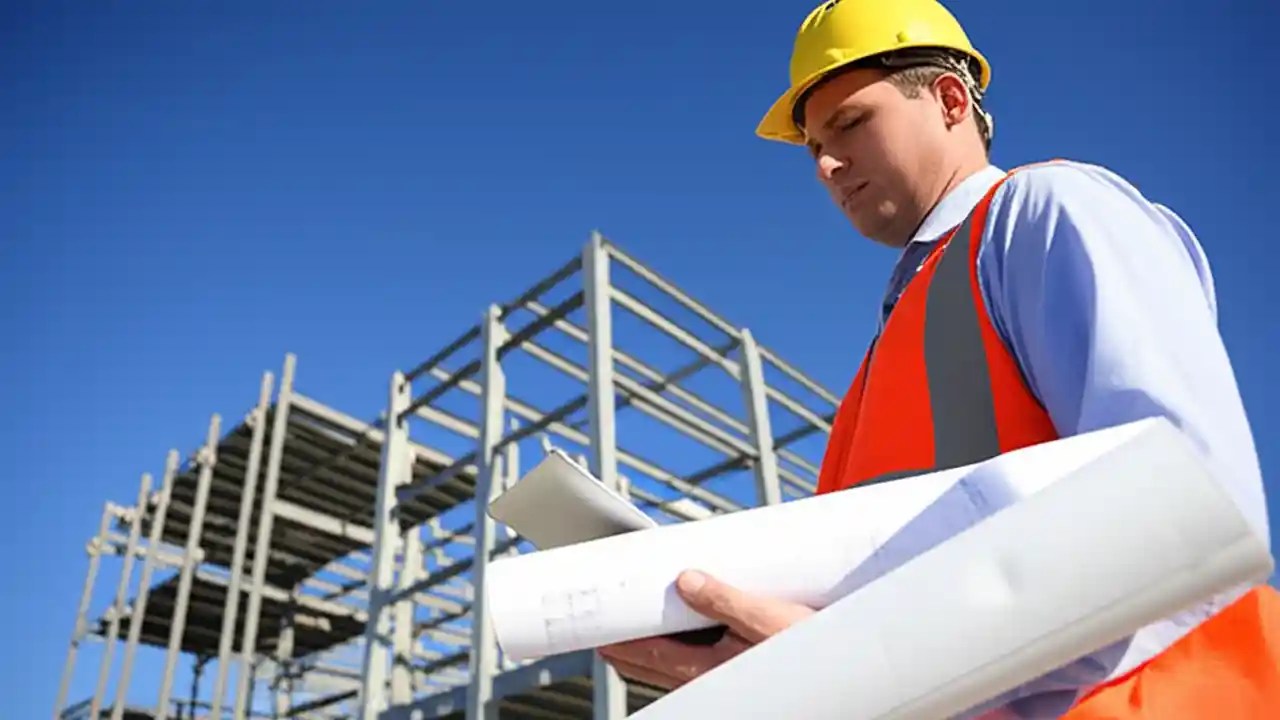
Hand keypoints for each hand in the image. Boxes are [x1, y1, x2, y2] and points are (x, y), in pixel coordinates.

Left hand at [597, 569, 814, 688]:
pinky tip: (687, 639)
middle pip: (652, 667)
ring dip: (651, 653)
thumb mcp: (766, 617)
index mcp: (708, 668)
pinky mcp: (740, 679)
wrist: (847, 668)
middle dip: (626, 650)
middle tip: (604, 633)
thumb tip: (685, 580)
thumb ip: (722, 599)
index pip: (648, 653)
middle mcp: (711, 680)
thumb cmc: (813, 650)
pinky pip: (695, 668)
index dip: (618, 639)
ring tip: (636, 635)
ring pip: (672, 671)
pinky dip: (678, 654)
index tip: (597, 627)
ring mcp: (723, 683)